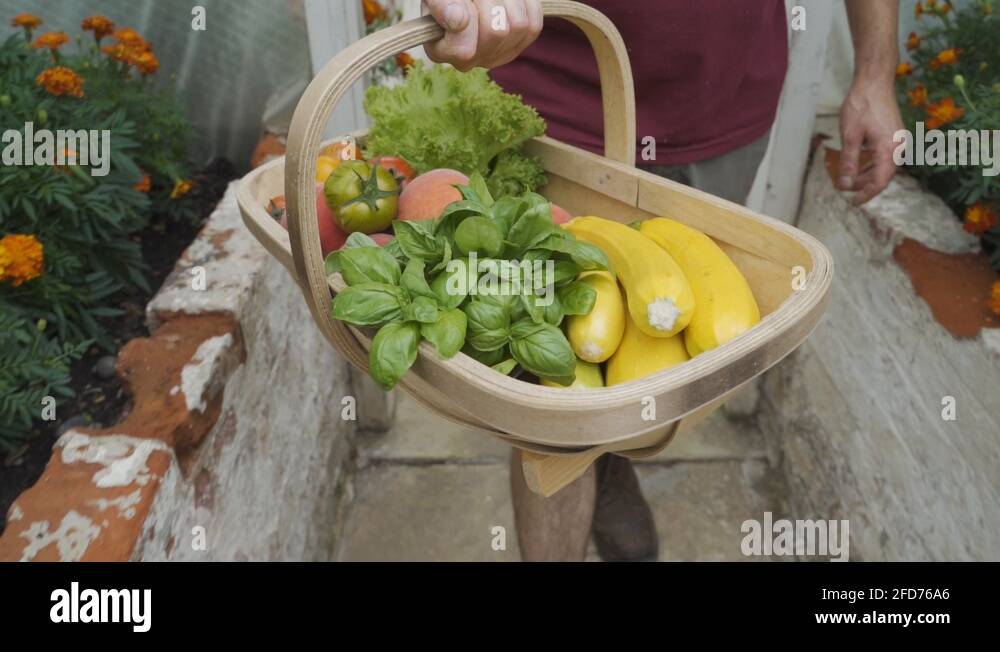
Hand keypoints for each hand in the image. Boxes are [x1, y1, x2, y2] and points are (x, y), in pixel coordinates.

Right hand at [422, 0, 542, 70]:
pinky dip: (525, 3)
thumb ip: (441, 4)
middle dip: (488, 1)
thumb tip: (458, 19)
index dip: (467, 18)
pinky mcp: (519, 43)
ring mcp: (496, 55)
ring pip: (518, 26)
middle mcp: (470, 60)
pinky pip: (533, 23)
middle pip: (496, 32)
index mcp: (442, 51)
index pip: (464, 50)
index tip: (462, 2)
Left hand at [838, 80, 904, 204]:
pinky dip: (871, 165)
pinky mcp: (895, 135)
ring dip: (867, 176)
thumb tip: (845, 185)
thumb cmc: (861, 105)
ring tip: (848, 181)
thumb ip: (849, 162)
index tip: (853, 203)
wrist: (875, 81)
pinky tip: (859, 167)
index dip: (866, 195)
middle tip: (845, 190)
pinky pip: (885, 157)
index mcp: (889, 149)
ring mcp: (898, 140)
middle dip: (864, 186)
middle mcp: (899, 147)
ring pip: (884, 167)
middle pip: (883, 176)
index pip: (880, 181)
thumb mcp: (850, 136)